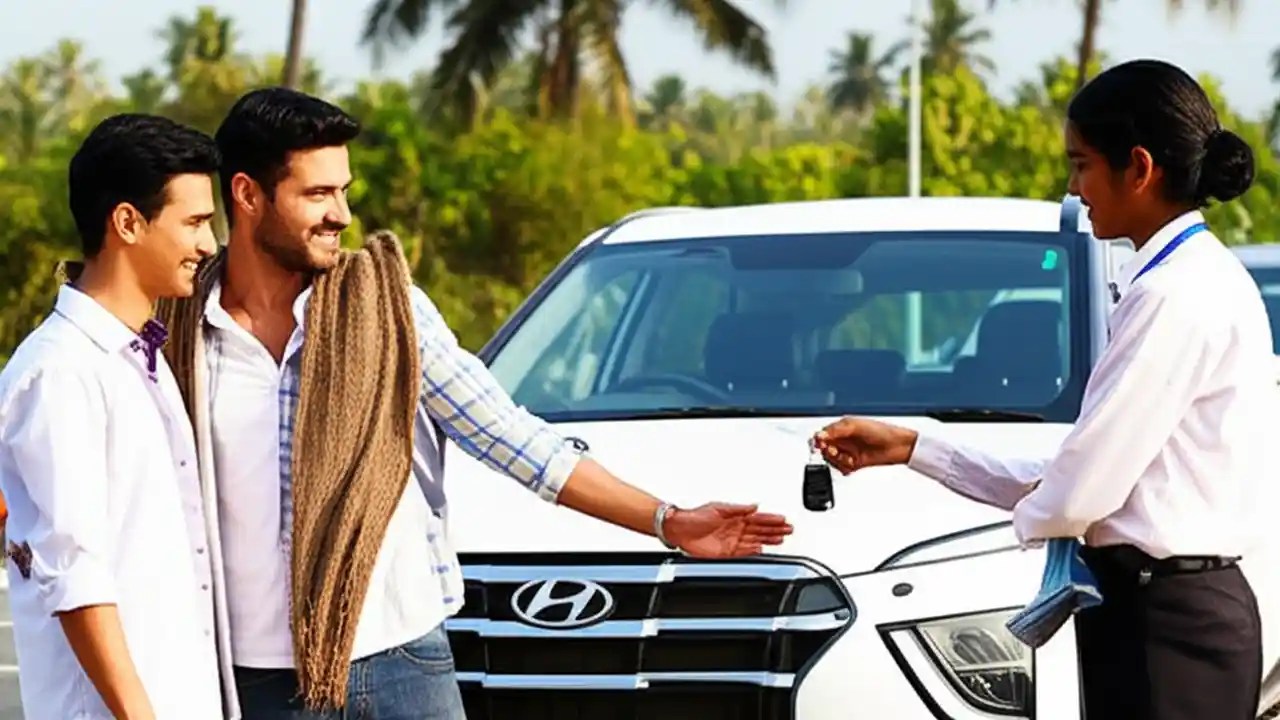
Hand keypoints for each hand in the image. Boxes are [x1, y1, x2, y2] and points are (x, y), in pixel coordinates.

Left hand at [662, 503, 792, 557]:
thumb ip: (738, 509)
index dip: (771, 519)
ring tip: (781, 539)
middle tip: (789, 530)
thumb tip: (754, 506)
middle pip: (760, 530)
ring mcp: (732, 541)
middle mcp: (735, 528)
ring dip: (768, 540)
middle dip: (775, 530)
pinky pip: (744, 553)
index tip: (783, 520)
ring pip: (755, 541)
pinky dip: (754, 551)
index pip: (758, 518)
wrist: (679, 529)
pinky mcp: (726, 553)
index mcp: (734, 516)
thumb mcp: (718, 508)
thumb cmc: (694, 516)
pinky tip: (762, 549)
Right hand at [811, 417, 917, 474]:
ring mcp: (849, 452)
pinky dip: (844, 468)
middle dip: (827, 451)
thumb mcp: (854, 425)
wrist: (897, 446)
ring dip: (837, 460)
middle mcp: (844, 440)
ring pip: (832, 460)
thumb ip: (835, 430)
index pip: (823, 434)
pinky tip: (851, 464)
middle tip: (834, 451)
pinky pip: (842, 468)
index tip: (820, 444)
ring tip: (846, 458)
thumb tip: (819, 435)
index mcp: (842, 428)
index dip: (819, 440)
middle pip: (825, 448)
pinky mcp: (854, 464)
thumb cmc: (881, 431)